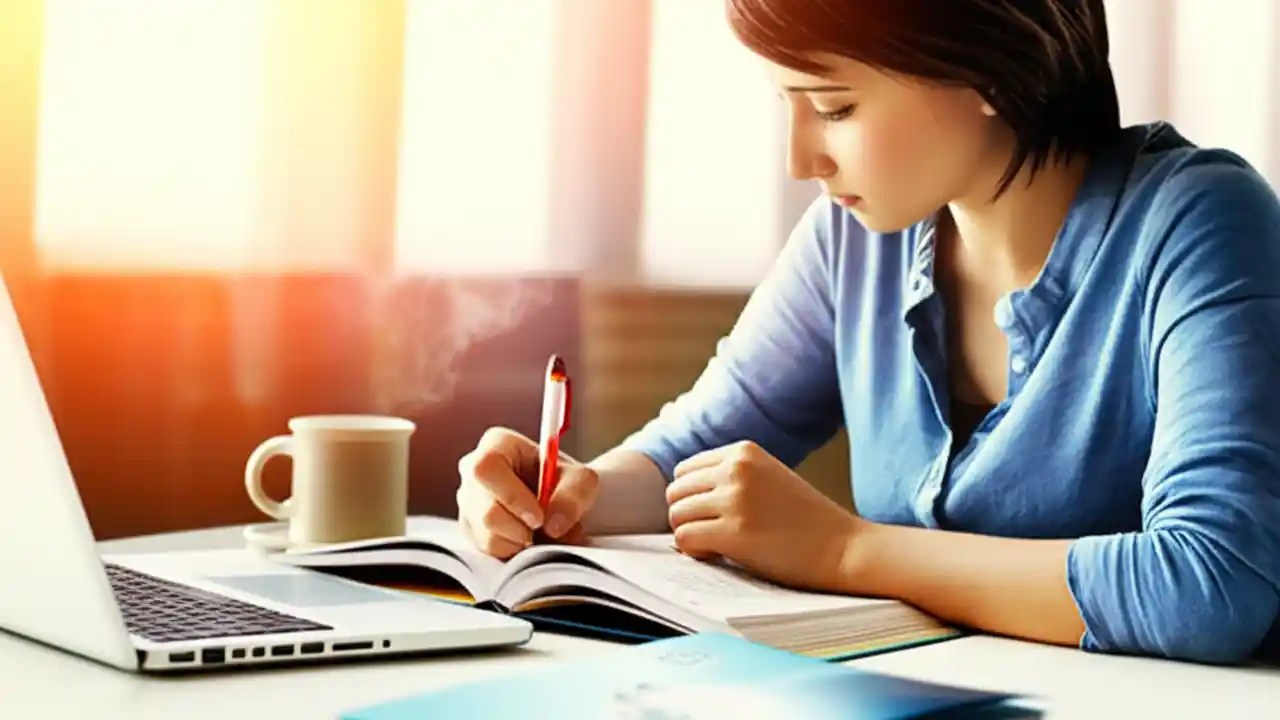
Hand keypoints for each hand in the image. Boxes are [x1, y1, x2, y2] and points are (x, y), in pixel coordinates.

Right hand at [456, 427, 597, 557]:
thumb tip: (554, 523)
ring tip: (540, 533)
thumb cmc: (564, 480)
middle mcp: (473, 471)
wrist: (558, 499)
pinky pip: (488, 551)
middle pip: (486, 511)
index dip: (512, 496)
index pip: (487, 468)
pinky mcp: (470, 529)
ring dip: (521, 542)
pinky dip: (514, 552)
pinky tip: (527, 539)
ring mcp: (467, 502)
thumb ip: (573, 496)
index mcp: (496, 445)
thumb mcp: (581, 480)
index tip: (539, 517)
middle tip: (543, 528)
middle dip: (521, 528)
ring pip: (487, 536)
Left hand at [666, 440, 861, 592]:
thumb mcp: (768, 478)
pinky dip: (695, 550)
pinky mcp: (735, 532)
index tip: (711, 516)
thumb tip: (676, 497)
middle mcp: (736, 469)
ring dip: (690, 534)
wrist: (843, 547)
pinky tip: (717, 555)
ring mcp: (735, 499)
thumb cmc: (804, 520)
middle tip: (710, 534)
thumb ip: (730, 477)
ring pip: (676, 515)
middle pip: (676, 491)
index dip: (692, 498)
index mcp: (744, 451)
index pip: (685, 470)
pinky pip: (685, 538)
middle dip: (687, 516)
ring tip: (716, 545)